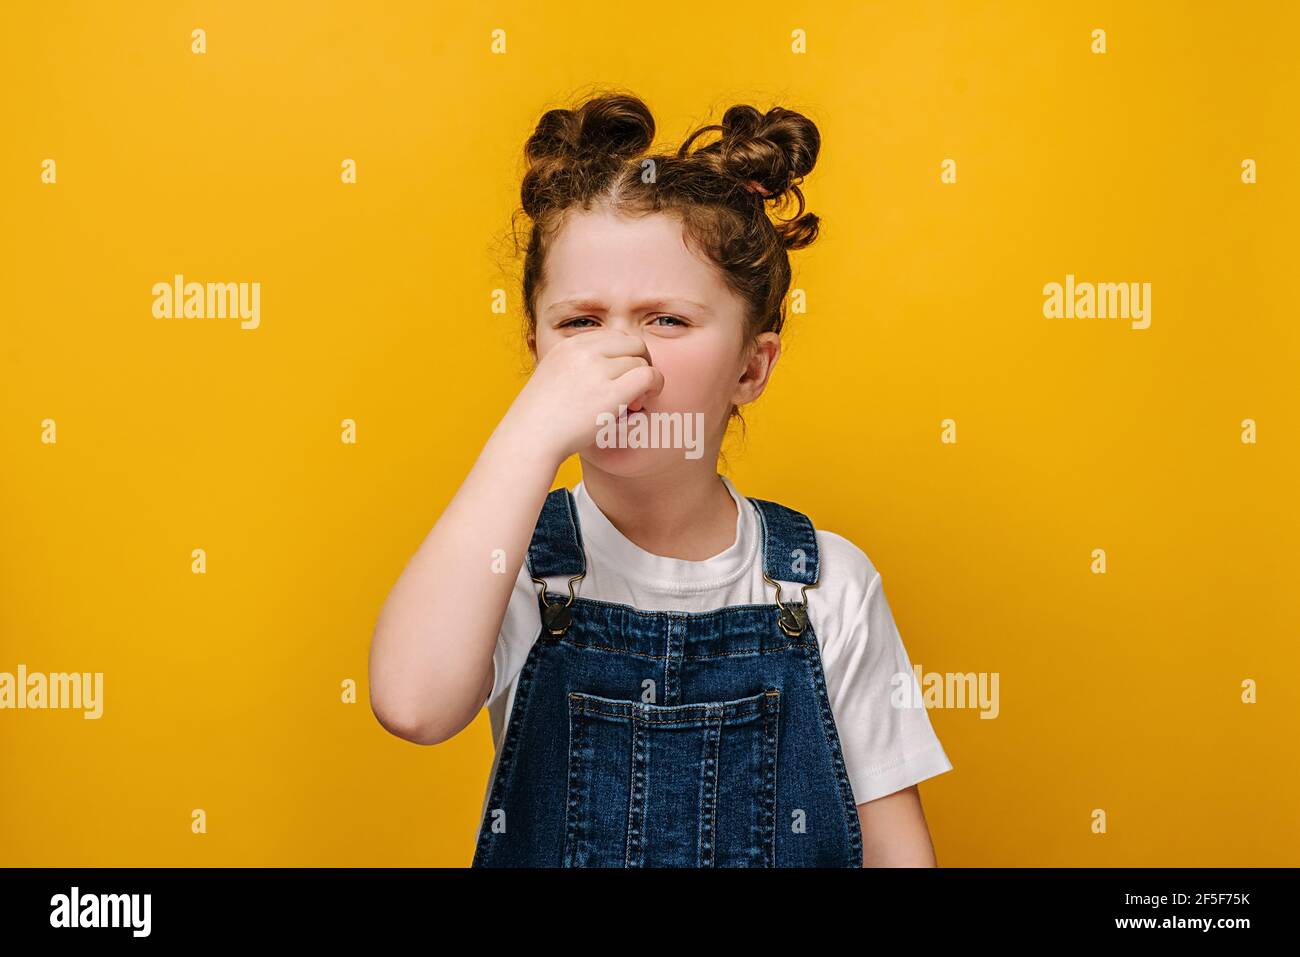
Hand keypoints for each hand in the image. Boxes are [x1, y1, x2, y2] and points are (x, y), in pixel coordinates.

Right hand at [501, 329, 665, 463]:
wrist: (529, 437)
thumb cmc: (539, 418)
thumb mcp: (553, 377)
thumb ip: (577, 368)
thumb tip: (607, 370)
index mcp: (569, 345)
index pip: (612, 336)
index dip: (624, 355)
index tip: (620, 376)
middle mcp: (584, 352)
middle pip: (632, 343)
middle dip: (640, 362)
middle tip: (636, 387)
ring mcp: (597, 370)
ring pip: (641, 361)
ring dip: (645, 380)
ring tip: (634, 402)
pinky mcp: (610, 393)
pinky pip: (648, 376)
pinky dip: (654, 385)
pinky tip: (644, 400)